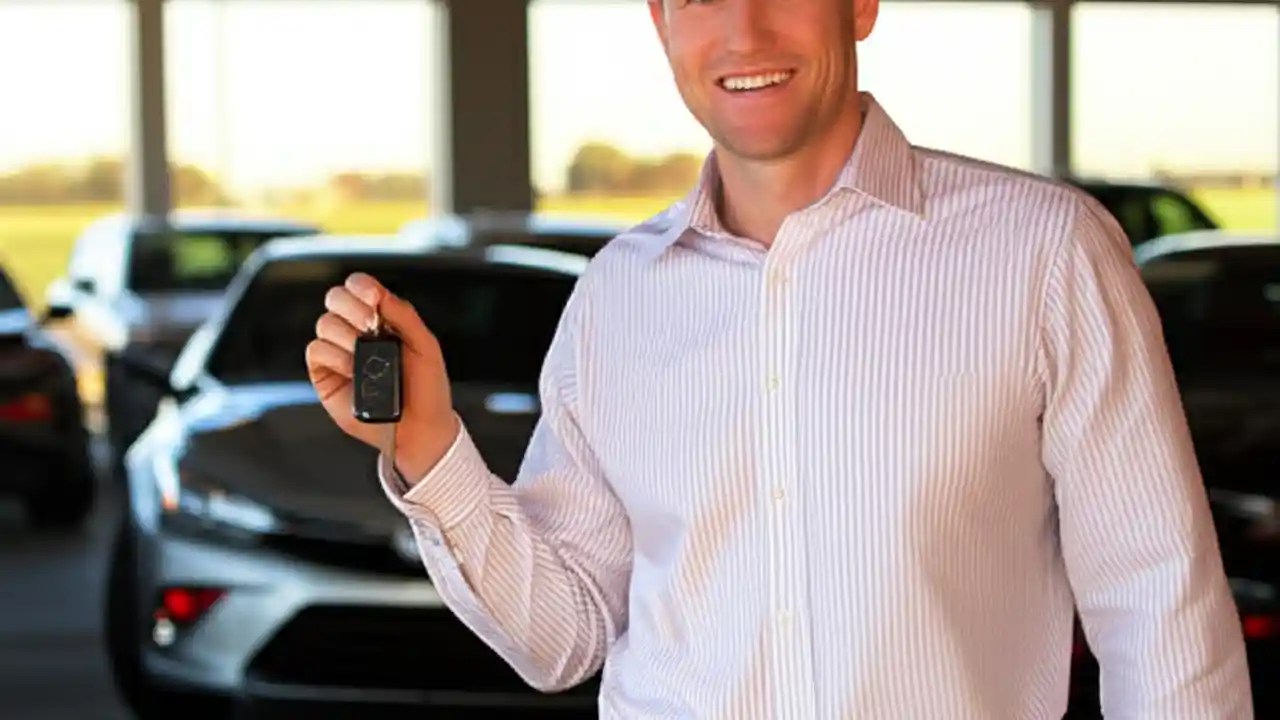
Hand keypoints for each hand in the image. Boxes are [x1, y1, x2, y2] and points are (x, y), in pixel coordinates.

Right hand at [306, 272, 460, 481]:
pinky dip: (335, 357)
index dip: (361, 286)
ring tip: (366, 356)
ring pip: (325, 323)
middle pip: (335, 298)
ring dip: (347, 336)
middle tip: (371, 326)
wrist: (418, 427)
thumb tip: (379, 292)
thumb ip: (403, 314)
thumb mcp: (425, 344)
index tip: (374, 299)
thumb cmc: (426, 388)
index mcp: (381, 319)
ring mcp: (339, 351)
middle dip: (352, 307)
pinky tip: (353, 370)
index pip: (359, 287)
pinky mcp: (325, 373)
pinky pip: (316, 350)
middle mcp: (356, 331)